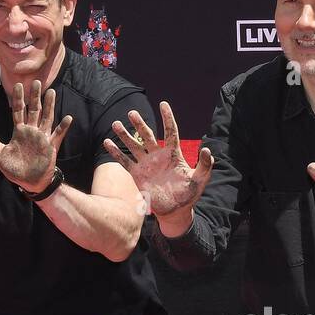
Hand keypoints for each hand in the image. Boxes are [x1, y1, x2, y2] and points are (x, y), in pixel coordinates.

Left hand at [0, 81, 73, 192]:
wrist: (29, 183)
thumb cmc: (15, 169)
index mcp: (19, 131)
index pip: (18, 111)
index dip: (19, 99)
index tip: (19, 85)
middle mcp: (32, 132)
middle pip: (34, 110)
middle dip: (35, 96)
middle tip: (36, 82)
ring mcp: (42, 138)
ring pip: (47, 118)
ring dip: (49, 106)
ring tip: (51, 92)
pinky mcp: (51, 147)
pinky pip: (58, 135)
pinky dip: (62, 127)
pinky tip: (68, 118)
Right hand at [102, 101, 212, 216]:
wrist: (175, 210)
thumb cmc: (188, 194)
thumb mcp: (199, 180)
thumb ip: (204, 165)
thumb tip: (207, 150)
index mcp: (173, 154)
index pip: (170, 131)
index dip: (167, 118)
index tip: (163, 104)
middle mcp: (158, 156)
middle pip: (148, 135)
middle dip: (140, 124)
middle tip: (132, 112)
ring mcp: (146, 164)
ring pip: (134, 146)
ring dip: (125, 135)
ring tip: (116, 124)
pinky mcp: (137, 174)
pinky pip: (125, 161)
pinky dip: (116, 153)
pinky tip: (107, 142)